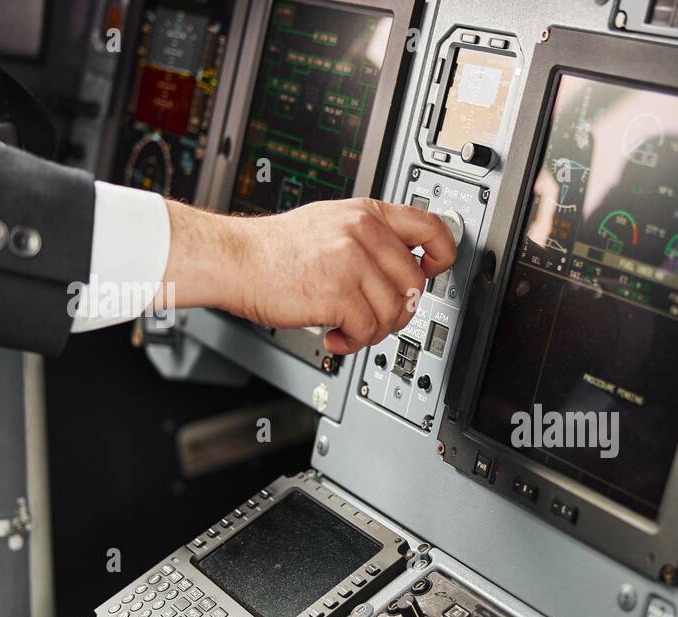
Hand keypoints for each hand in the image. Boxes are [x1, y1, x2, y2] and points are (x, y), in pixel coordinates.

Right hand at [161, 198, 456, 353]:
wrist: (234, 259)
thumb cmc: (275, 248)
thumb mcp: (331, 223)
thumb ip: (369, 238)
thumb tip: (406, 264)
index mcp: (366, 214)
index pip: (431, 227)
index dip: (442, 255)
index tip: (434, 271)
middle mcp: (363, 232)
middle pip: (415, 283)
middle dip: (399, 311)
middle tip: (376, 318)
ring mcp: (351, 261)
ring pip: (394, 312)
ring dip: (374, 332)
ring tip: (350, 329)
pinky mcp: (337, 291)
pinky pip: (367, 330)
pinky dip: (353, 342)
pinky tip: (335, 336)